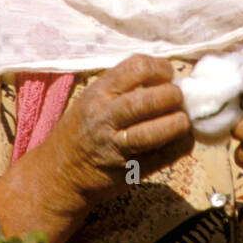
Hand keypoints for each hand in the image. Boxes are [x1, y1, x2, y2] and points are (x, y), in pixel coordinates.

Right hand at [50, 53, 191, 205]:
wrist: (60, 174)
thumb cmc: (81, 130)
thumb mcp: (93, 99)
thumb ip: (124, 88)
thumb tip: (168, 79)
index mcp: (98, 93)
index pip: (137, 68)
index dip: (161, 68)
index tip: (168, 75)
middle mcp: (106, 117)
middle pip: (149, 100)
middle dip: (174, 96)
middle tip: (178, 98)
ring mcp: (117, 146)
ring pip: (157, 131)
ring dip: (179, 122)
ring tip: (182, 119)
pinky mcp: (130, 170)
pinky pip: (165, 155)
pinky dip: (181, 144)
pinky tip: (181, 138)